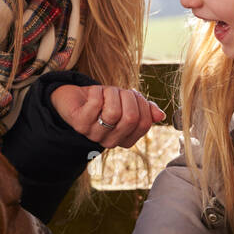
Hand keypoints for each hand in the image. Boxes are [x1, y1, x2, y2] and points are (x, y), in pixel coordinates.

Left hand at [50, 84, 164, 149]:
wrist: (73, 98)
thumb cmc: (102, 100)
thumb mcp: (126, 102)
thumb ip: (144, 109)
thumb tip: (160, 115)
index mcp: (125, 139)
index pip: (144, 124)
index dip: (143, 104)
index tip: (133, 96)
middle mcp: (110, 141)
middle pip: (131, 118)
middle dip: (128, 97)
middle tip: (119, 92)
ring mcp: (94, 134)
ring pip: (113, 112)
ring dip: (111, 94)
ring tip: (105, 92)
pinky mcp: (79, 124)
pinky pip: (96, 104)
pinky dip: (97, 92)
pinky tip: (93, 92)